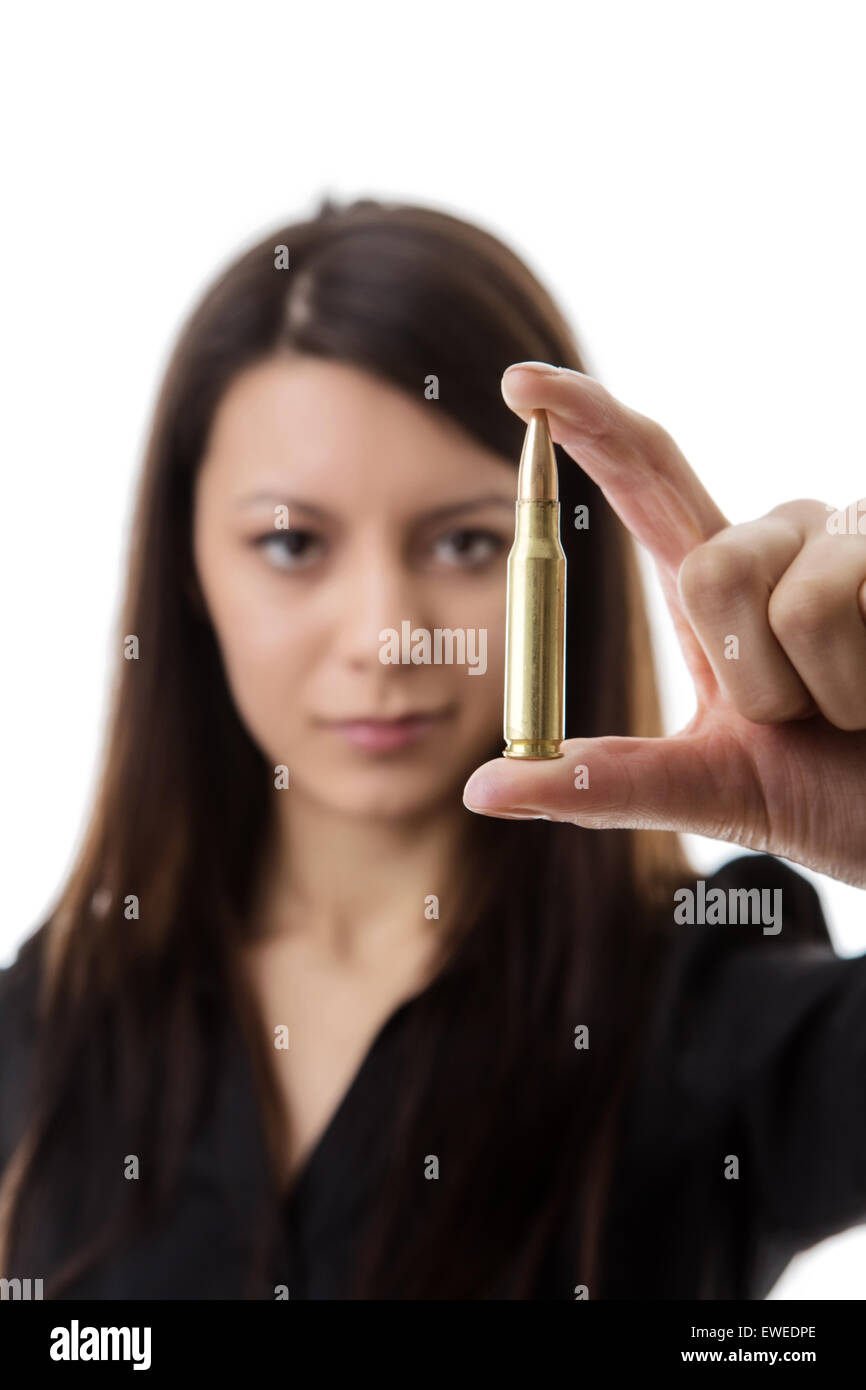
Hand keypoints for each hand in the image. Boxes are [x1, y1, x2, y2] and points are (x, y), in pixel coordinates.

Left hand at [463, 362, 865, 889]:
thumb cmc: (832, 789)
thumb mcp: (711, 789)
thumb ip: (604, 783)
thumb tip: (483, 788)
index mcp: (716, 574)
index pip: (643, 474)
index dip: (585, 423)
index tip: (520, 383)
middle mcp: (780, 534)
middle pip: (708, 570)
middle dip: (750, 675)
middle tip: (802, 719)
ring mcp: (850, 534)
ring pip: (782, 601)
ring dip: (811, 692)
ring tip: (854, 707)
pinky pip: (835, 608)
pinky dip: (857, 691)